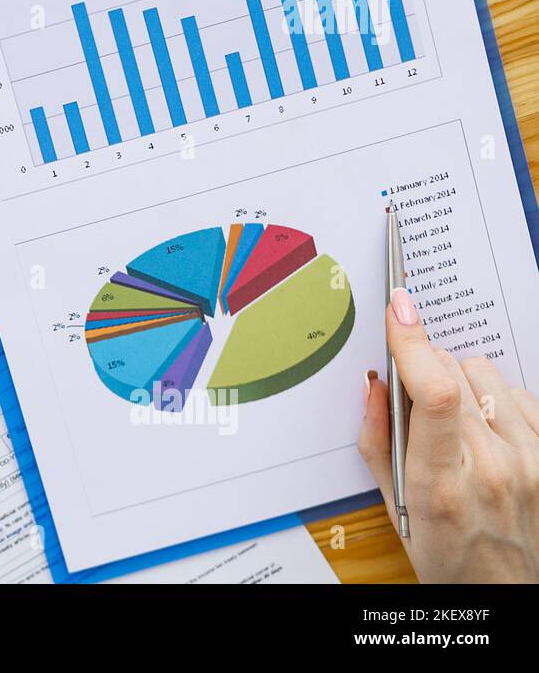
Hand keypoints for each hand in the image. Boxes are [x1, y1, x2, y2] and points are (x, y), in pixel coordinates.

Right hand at [358, 287, 538, 581]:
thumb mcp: (392, 504)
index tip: (399, 308)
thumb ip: (377, 439)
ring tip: (455, 422)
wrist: (506, 591)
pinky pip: (521, 394)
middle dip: (424, 367)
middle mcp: (492, 469)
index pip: (434, 394)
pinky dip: (497, 400)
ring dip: (462, 382)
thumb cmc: (444, 554)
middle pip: (454, 372)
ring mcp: (530, 463)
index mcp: (440, 484)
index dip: (413, 342)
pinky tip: (487, 429)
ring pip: (486, 375)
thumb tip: (375, 382)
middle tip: (414, 397)